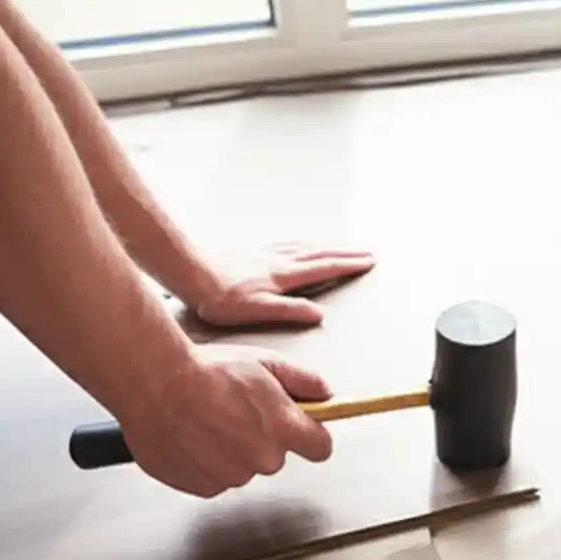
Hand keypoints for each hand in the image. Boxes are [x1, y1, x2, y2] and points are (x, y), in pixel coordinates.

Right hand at [117, 344, 333, 497]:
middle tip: (236, 410)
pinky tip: (192, 436)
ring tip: (207, 420)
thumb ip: (303, 380)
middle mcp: (261, 458)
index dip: (312, 437)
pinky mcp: (202, 488)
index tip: (304, 430)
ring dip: (231, 450)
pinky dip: (205, 463)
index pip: (321, 448)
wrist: (154, 383)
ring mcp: (231, 477)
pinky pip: (214, 479)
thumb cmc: (204, 370)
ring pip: (242, 468)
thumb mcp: (264, 362)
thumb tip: (325, 393)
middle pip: (275, 457)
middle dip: (262, 438)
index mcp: (282, 428)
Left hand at [186, 243, 374, 326]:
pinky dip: (306, 245)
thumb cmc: (221, 299)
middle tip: (367, 253)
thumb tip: (319, 314)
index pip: (324, 268)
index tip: (368, 262)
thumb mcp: (258, 311)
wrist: (192, 275)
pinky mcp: (256, 253)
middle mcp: (280, 261)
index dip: (348, 266)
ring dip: (329, 248)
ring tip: (343, 249)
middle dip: (346, 254)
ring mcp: (268, 254)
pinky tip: (303, 246)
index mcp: (284, 275)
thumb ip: (290, 310)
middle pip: (321, 254)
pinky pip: (290, 245)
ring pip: (307, 247)